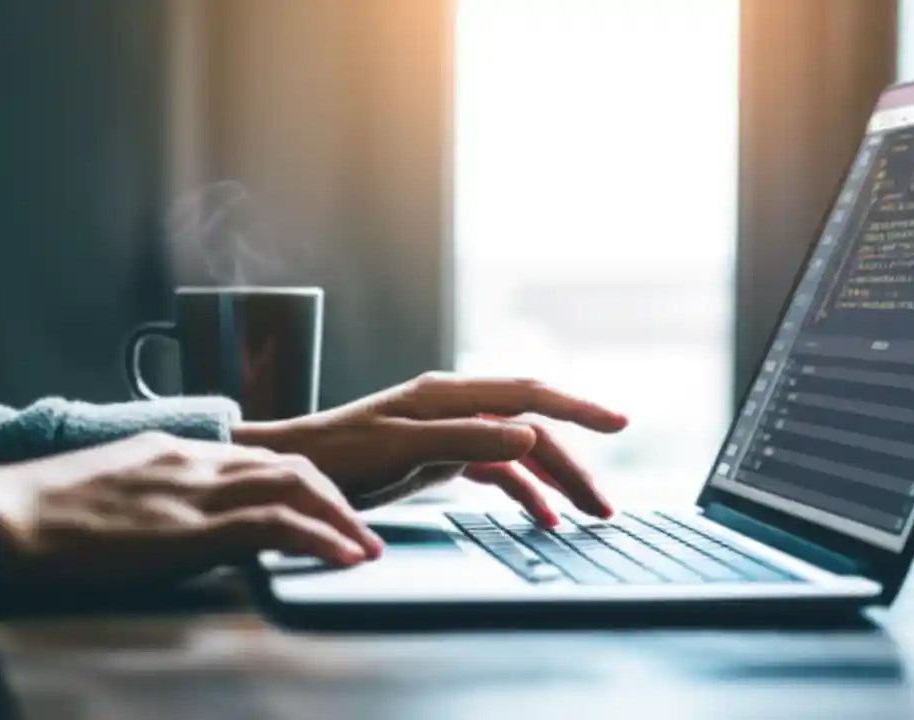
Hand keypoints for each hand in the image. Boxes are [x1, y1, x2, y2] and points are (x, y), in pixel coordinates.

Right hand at [0, 432, 383, 593]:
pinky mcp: (192, 527)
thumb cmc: (44, 513)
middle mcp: (197, 460)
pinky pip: (276, 525)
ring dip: (342, 518)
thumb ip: (157, 494)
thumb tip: (178, 519)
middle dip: (336, 497)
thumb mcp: (113, 490)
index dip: (304, 481)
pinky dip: (320, 539)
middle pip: (292, 465)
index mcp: (177, 450)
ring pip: (297, 486)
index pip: (261, 456)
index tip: (327, 505)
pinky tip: (343, 557)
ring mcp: (196, 491)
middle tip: (361, 529)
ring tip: (366, 548)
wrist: (5, 517)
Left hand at [232, 373, 627, 525]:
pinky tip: (545, 518)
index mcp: (450, 394)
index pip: (529, 394)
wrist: (295, 469)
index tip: (618, 424)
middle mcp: (458, 406)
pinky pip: (498, 471)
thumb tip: (529, 432)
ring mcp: (453, 431)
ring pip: (521, 453)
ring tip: (589, 516)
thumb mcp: (401, 448)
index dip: (577, 408)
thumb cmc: (338, 454)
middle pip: (533, 430)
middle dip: (574, 466)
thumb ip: (465, 438)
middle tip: (607, 507)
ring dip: (555, 483)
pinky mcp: (444, 456)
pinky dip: (524, 493)